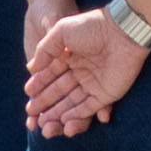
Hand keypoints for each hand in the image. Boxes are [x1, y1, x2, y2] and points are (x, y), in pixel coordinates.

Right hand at [24, 7, 145, 136]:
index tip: (28, 92)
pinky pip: (88, 108)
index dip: (39, 84)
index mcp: (70, 56)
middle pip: (59, 91)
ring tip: (43, 123)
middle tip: (31, 113)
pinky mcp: (106, 94)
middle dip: (45, 102)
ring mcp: (94, 84)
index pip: (51, 74)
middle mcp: (81, 71)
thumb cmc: (92, 27)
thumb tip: (31, 68)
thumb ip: (44, 50)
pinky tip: (62, 121)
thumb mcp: (61, 32)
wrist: (123, 32)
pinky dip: (75, 116)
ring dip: (57, 113)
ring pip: (71, 103)